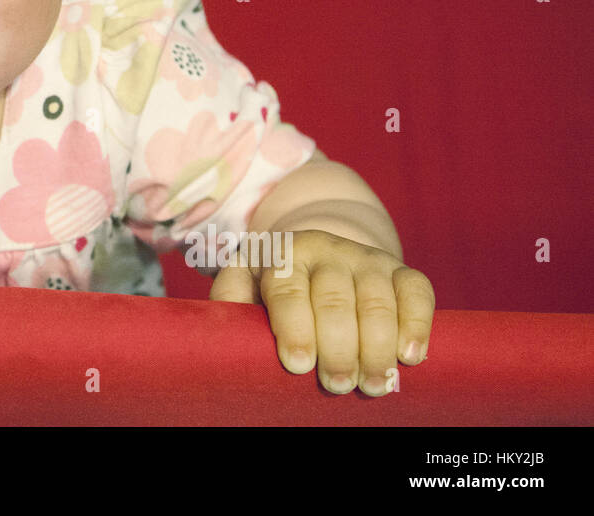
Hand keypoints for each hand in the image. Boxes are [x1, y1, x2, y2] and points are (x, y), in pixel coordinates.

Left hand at [208, 229, 434, 395]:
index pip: (287, 289)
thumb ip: (229, 302)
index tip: (298, 364)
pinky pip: (417, 291)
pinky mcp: (400, 270)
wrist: (317, 252)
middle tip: (337, 385)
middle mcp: (325, 250)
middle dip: (338, 347)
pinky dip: (417, 323)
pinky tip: (409, 356)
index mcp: (282, 254)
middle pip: (335, 300)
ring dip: (377, 347)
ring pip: (377, 301)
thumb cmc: (273, 284)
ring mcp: (366, 258)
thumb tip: (218, 334)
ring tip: (374, 385)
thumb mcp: (244, 283)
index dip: (294, 327)